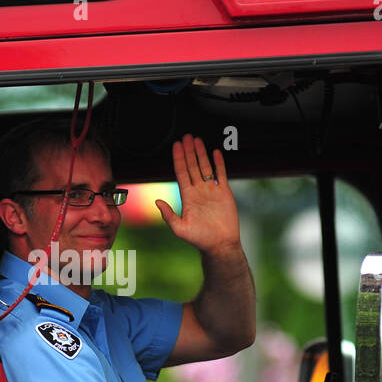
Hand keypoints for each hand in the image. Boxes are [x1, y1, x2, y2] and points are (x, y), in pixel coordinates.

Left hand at [156, 135, 241, 254]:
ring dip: (201, 153)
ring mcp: (211, 191)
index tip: (176, 146)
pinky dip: (218, 163)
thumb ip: (168, 215)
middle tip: (186, 137)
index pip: (181, 173)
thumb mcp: (180, 228)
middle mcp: (198, 191)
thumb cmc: (200, 239)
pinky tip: (215, 152)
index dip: (178, 159)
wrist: (220, 245)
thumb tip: (156, 201)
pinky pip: (221, 174)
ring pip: (205, 167)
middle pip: (192, 166)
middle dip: (188, 151)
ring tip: (197, 140)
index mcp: (187, 197)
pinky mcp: (224, 193)